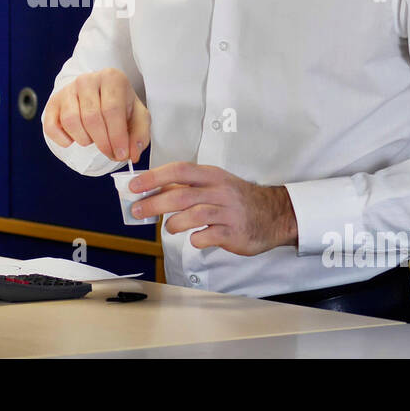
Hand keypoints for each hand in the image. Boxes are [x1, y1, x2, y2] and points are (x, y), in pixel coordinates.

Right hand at [41, 68, 150, 161]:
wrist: (99, 95)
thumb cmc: (120, 106)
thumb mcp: (138, 117)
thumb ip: (139, 136)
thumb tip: (131, 154)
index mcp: (111, 78)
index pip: (112, 110)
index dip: (117, 136)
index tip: (122, 154)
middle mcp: (87, 80)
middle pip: (92, 117)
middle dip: (102, 142)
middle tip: (110, 153)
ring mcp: (68, 90)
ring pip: (71, 121)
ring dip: (84, 139)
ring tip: (93, 139)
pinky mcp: (53, 102)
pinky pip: (51, 126)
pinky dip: (62, 139)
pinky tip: (73, 140)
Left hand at [130, 162, 297, 255]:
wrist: (275, 215)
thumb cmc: (238, 199)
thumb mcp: (215, 184)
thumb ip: (187, 187)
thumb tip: (152, 191)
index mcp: (212, 175)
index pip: (179, 171)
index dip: (154, 177)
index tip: (134, 186)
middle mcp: (219, 191)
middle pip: (180, 196)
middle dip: (153, 204)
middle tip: (137, 211)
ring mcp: (227, 212)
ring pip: (192, 216)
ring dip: (173, 224)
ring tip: (169, 228)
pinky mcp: (233, 233)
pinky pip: (206, 237)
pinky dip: (195, 239)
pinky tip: (195, 238)